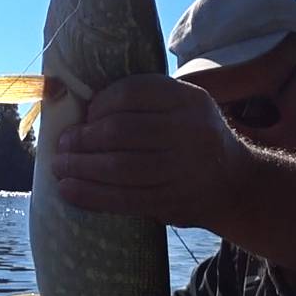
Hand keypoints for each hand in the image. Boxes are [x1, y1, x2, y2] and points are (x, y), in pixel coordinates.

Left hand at [52, 75, 253, 230]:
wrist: (236, 183)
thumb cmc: (195, 140)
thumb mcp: (184, 108)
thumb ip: (146, 105)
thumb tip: (81, 110)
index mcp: (189, 100)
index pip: (132, 93)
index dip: (99, 104)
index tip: (84, 116)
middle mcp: (189, 131)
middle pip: (121, 131)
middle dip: (83, 139)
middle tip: (62, 145)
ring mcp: (182, 169)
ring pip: (119, 167)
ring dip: (80, 167)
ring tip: (59, 167)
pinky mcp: (172, 201)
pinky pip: (123, 198)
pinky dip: (90, 195)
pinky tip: (69, 190)